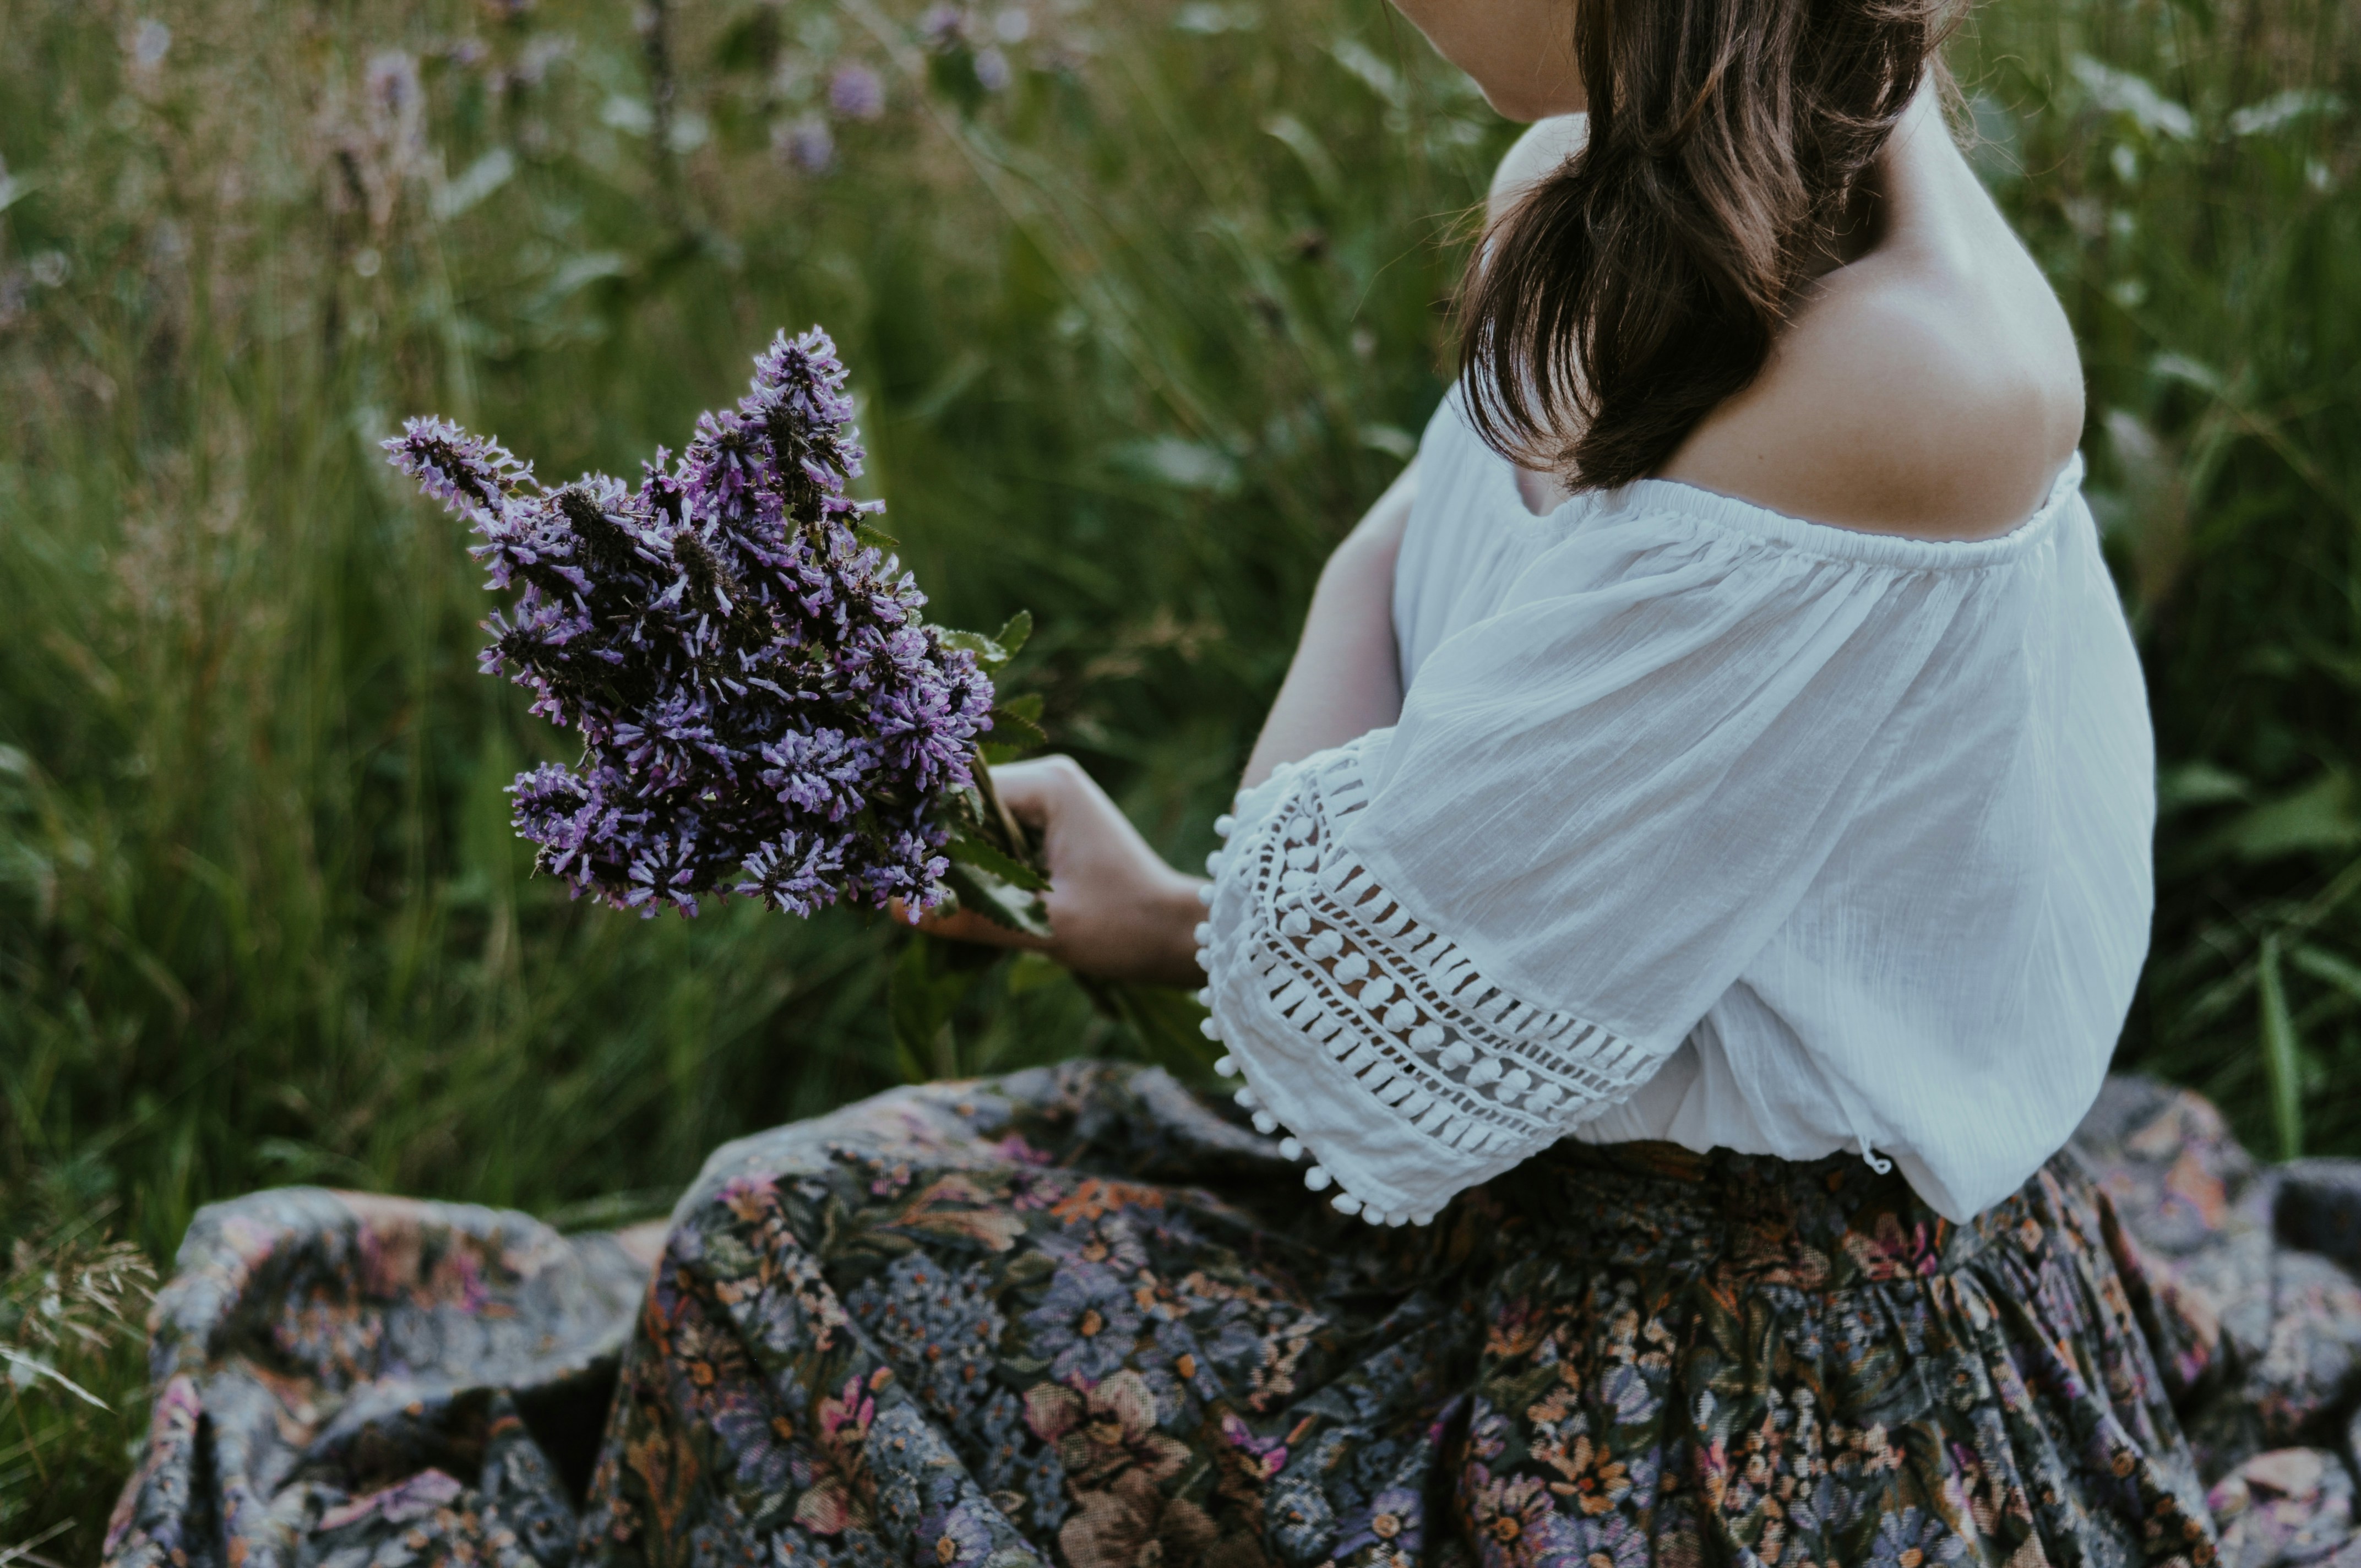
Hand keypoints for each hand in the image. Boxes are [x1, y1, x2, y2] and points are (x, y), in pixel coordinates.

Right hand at [920, 755, 1207, 985]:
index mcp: (1048, 785)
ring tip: (931, 904)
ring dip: (961, 867)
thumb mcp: (1045, 926)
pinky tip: (964, 905)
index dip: (925, 835)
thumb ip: (972, 916)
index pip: (959, 797)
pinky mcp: (1053, 828)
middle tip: (906, 896)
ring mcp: (1051, 803)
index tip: (895, 874)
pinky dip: (983, 874)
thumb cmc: (1125, 926)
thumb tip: (894, 910)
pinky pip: (999, 844)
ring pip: (978, 830)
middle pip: (965, 810)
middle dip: (940, 853)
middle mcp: (1047, 780)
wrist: (1178, 936)